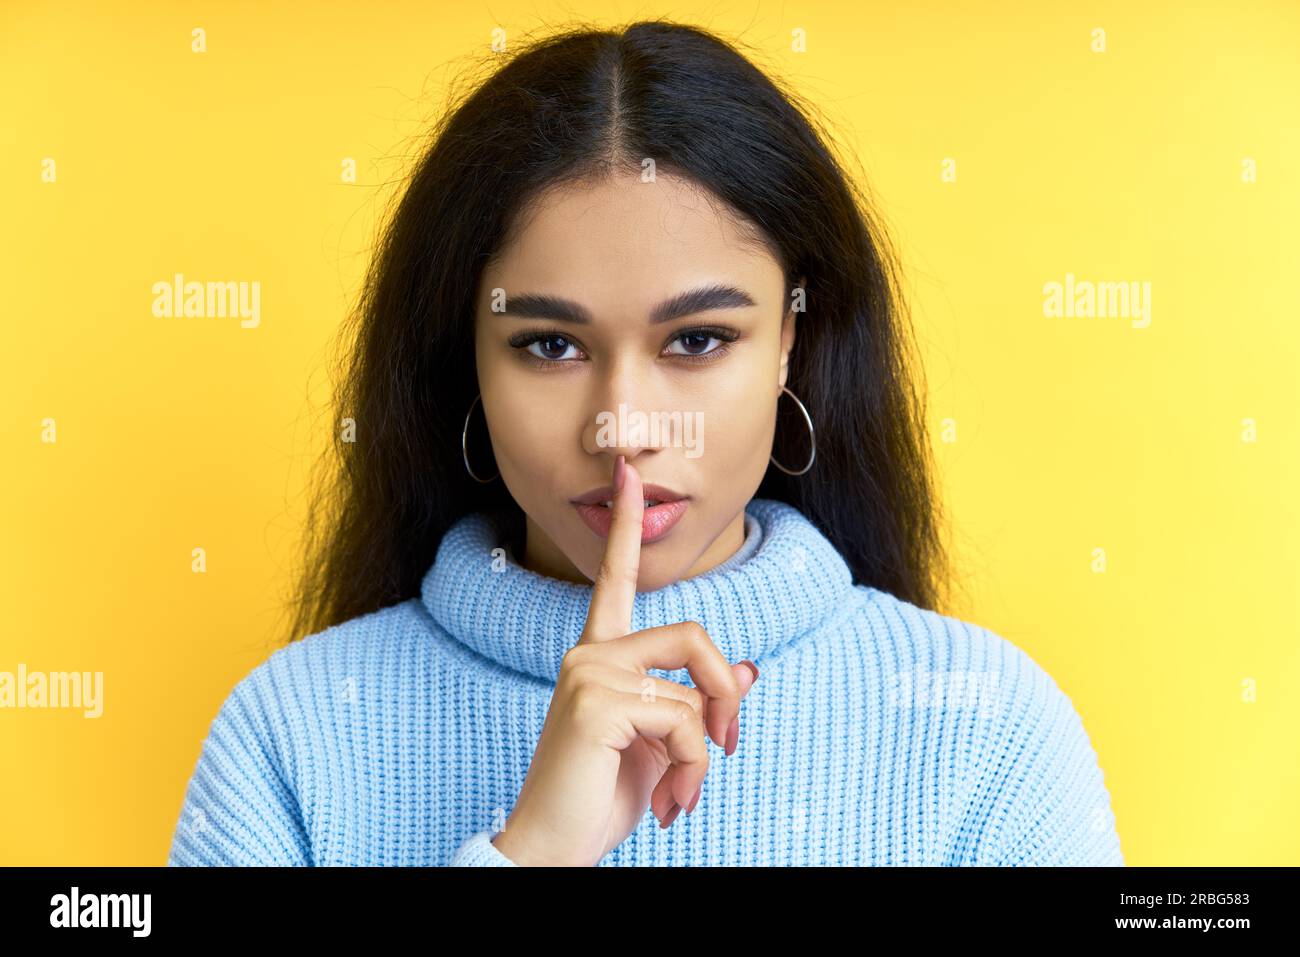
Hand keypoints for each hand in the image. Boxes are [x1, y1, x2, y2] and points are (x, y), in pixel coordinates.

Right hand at [490, 454, 757, 865]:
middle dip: (726, 693)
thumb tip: (751, 672)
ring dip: (705, 754)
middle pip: (695, 635)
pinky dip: (693, 770)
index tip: (628, 473)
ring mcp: (589, 671)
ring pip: (694, 693)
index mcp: (599, 655)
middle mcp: (589, 652)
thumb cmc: (600, 797)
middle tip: (729, 746)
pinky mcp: (596, 700)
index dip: (628, 526)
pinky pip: (686, 723)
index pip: (617, 579)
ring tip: (680, 793)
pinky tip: (667, 801)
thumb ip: (697, 703)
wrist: (554, 847)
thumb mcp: (662, 746)